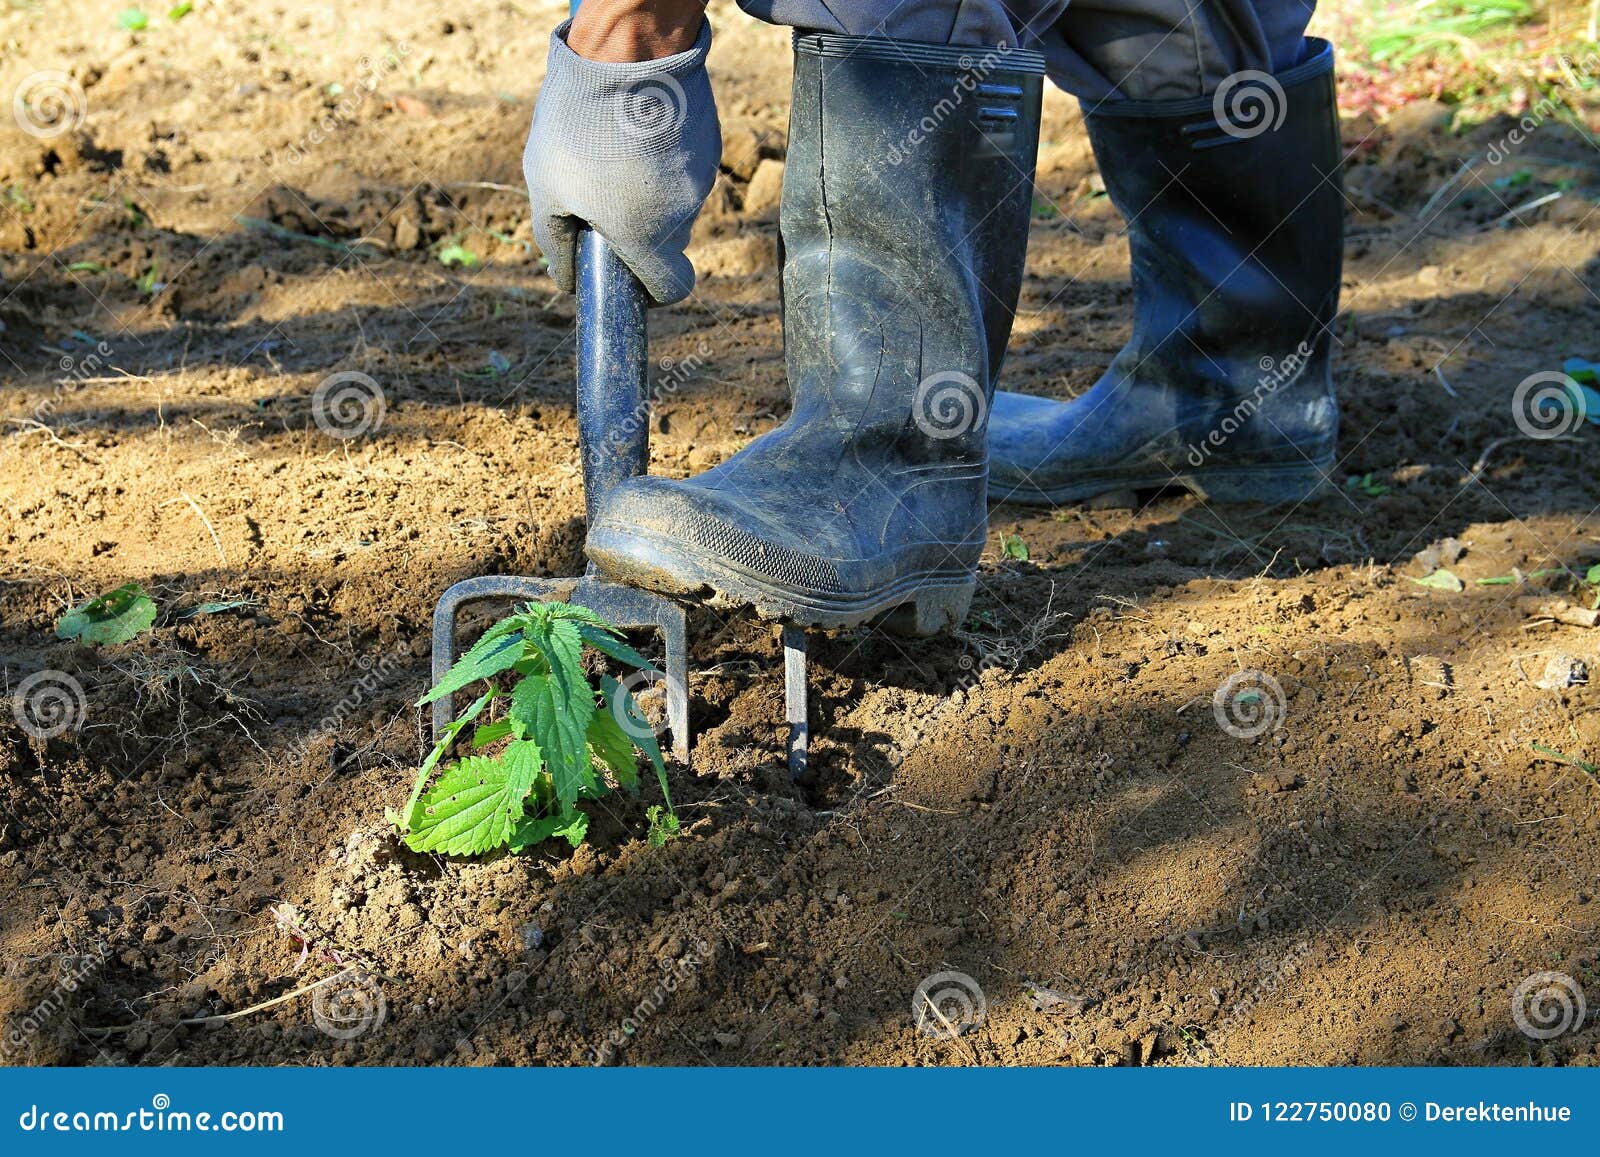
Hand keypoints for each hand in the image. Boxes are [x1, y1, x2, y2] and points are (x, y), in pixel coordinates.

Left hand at [522, 16, 719, 305]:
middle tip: (601, 192)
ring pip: (673, 201)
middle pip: (666, 241)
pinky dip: (663, 157)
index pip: (671, 289)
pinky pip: (684, 165)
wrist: (627, 52)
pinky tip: (637, 127)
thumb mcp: (547, 186)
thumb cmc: (578, 125)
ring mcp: (701, 178)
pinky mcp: (708, 142)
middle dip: (637, 228)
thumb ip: (555, 243)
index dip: (651, 290)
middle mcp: (682, 215)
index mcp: (645, 238)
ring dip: (648, 188)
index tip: (630, 274)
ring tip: (615, 148)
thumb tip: (566, 280)